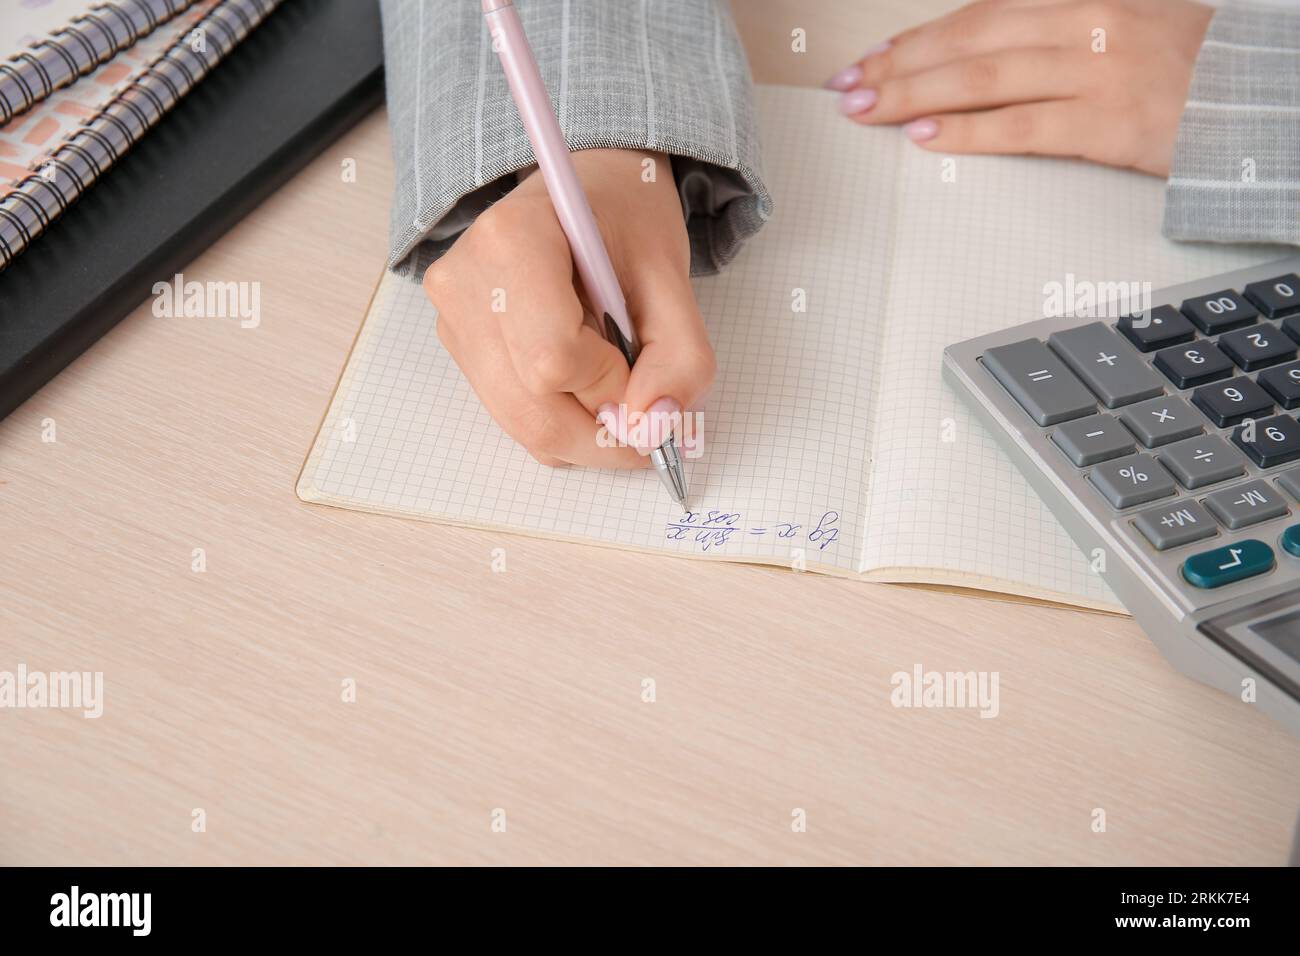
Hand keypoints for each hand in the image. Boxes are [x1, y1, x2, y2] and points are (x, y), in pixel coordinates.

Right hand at [423, 148, 713, 466]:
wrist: (586, 188)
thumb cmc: (626, 219)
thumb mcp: (672, 276)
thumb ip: (679, 356)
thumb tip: (656, 427)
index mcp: (513, 241)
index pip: (553, 359)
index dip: (610, 384)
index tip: (640, 364)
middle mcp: (466, 282)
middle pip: (533, 410)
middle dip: (603, 431)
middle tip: (648, 419)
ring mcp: (453, 318)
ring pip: (523, 425)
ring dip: (586, 432)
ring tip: (620, 389)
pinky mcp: (458, 345)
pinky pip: (514, 417)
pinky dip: (563, 419)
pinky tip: (587, 382)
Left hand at [824, 0, 1213, 176]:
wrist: (1257, 99)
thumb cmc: (1180, 67)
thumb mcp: (1112, 26)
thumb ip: (1046, 34)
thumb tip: (974, 52)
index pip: (978, 14)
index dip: (916, 39)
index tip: (871, 59)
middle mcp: (1083, 24)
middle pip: (969, 39)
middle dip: (900, 64)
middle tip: (849, 86)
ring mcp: (1096, 72)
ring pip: (985, 77)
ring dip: (915, 94)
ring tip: (867, 109)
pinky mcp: (1107, 124)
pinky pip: (1023, 127)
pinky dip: (967, 132)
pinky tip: (925, 138)